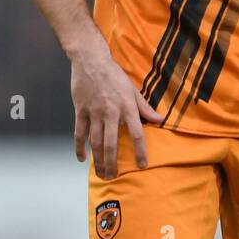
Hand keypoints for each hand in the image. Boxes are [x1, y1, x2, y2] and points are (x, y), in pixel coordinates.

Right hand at [69, 46, 163, 178]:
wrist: (91, 61)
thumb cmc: (114, 75)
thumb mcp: (133, 90)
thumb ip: (145, 107)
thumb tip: (159, 120)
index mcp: (127, 108)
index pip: (137, 134)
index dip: (140, 151)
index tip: (142, 165)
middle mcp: (111, 113)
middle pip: (112, 144)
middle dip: (113, 163)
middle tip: (113, 177)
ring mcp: (94, 113)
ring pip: (95, 142)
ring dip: (98, 160)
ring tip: (100, 173)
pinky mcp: (80, 111)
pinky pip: (79, 133)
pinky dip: (79, 147)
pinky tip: (82, 159)